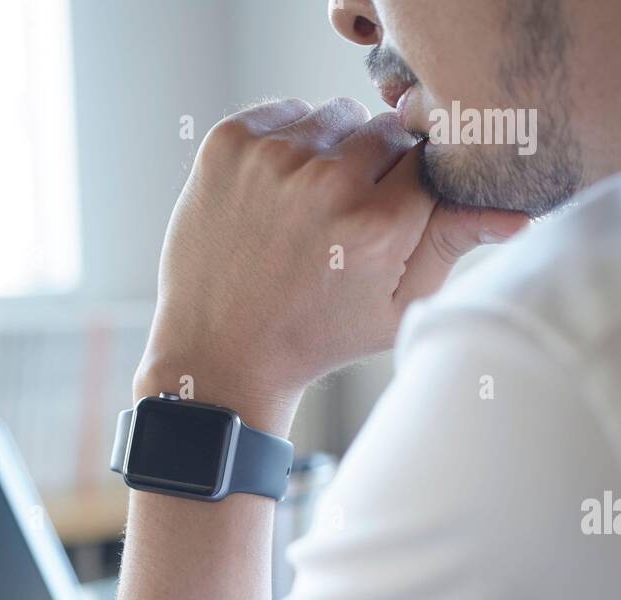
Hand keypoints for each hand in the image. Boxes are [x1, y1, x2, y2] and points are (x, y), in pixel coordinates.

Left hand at [134, 98, 527, 434]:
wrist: (220, 352)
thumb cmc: (315, 337)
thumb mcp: (394, 308)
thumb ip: (451, 247)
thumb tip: (516, 212)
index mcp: (376, 227)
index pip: (427, 160)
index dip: (413, 186)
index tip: (391, 215)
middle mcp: (325, 185)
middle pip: (384, 132)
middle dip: (376, 169)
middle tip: (345, 222)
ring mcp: (271, 160)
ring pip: (336, 115)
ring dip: (332, 151)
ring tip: (309, 210)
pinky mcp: (229, 145)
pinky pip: (285, 111)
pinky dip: (287, 142)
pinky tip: (277, 194)